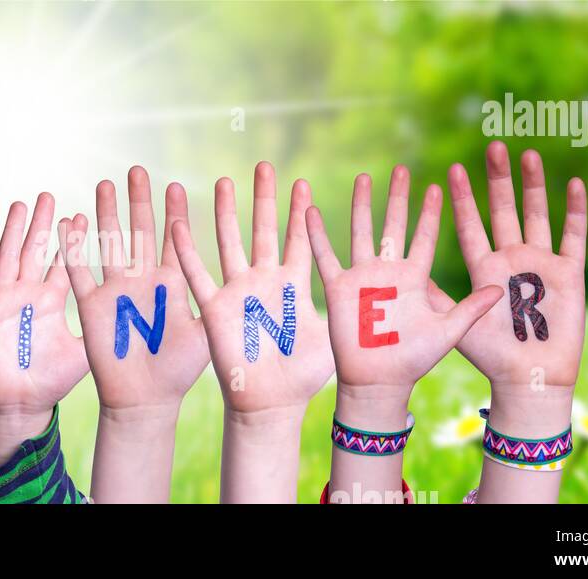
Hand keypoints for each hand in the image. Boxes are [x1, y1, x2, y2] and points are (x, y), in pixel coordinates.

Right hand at [0, 193, 88, 471]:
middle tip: (49, 195)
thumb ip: (103, 328)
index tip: (85, 211)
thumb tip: (137, 314)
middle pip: (36, 249)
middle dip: (43, 222)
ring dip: (13, 230)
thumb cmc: (51, 384)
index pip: (65, 260)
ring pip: (8, 255)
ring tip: (20, 204)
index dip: (73, 237)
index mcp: (53, 300)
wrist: (17, 406)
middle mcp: (28, 294)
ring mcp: (3, 299)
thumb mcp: (84, 351)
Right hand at [59, 166, 207, 501]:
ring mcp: (117, 291)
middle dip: (139, 201)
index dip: (175, 212)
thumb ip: (219, 305)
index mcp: (174, 283)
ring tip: (105, 184)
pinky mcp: (92, 307)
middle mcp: (144, 280)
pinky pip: (80, 273)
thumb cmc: (180, 372)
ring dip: (107, 214)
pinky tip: (69, 223)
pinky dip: (73, 250)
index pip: (175, 239)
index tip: (178, 184)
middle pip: (141, 231)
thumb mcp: (207, 334)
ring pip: (110, 243)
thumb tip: (252, 282)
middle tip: (138, 170)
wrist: (145, 400)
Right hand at [171, 162, 332, 502]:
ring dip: (227, 213)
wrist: (271, 404)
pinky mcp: (216, 310)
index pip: (302, 238)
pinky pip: (198, 277)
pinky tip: (177, 225)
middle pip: (265, 230)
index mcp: (296, 284)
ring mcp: (239, 292)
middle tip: (264, 165)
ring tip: (225, 181)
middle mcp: (266, 281)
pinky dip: (186, 252)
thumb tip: (410, 294)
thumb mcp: (340, 335)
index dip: (302, 210)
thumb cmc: (307, 377)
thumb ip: (365, 309)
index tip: (303, 180)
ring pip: (230, 243)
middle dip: (265, 198)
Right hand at [305, 166, 502, 420]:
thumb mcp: (449, 330)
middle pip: (392, 226)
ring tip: (363, 177)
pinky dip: (317, 234)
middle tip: (401, 169)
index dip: (429, 213)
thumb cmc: (415, 360)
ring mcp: (362, 278)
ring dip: (361, 205)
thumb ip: (471, 307)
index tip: (436, 186)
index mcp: (414, 278)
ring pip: (360, 232)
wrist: (380, 382)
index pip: (423, 237)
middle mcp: (388, 272)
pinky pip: (325, 257)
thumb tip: (501, 288)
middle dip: (396, 198)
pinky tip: (310, 210)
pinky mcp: (337, 289)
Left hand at [446, 142, 585, 407]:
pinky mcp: (569, 274)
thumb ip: (435, 297)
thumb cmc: (491, 357)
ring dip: (533, 186)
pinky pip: (573, 236)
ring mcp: (540, 264)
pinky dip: (575, 211)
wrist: (530, 379)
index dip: (461, 200)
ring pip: (536, 215)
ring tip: (527, 154)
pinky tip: (573, 183)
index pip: (469, 226)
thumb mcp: (454, 324)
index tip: (449, 171)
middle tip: (493, 146)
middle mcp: (510, 260)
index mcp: (482, 268)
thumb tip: (402, 272)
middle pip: (503, 211)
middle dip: (497, 179)